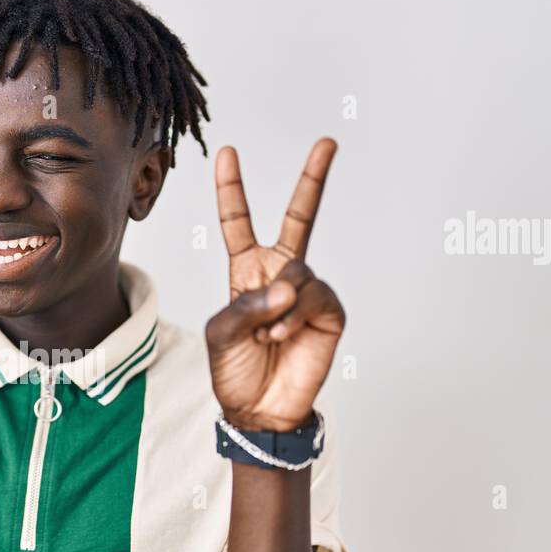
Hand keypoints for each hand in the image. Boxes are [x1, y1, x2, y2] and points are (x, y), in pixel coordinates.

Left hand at [206, 139, 346, 431]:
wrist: (260, 410)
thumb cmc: (234, 370)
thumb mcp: (221, 333)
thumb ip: (246, 305)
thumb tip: (288, 288)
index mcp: (246, 270)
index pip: (239, 222)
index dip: (231, 189)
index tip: (227, 153)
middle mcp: (280, 273)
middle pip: (300, 216)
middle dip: (313, 179)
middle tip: (327, 141)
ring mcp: (307, 290)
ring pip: (297, 272)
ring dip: (276, 306)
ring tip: (267, 336)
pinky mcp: (329, 311)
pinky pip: (312, 297)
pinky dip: (291, 317)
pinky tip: (281, 337)